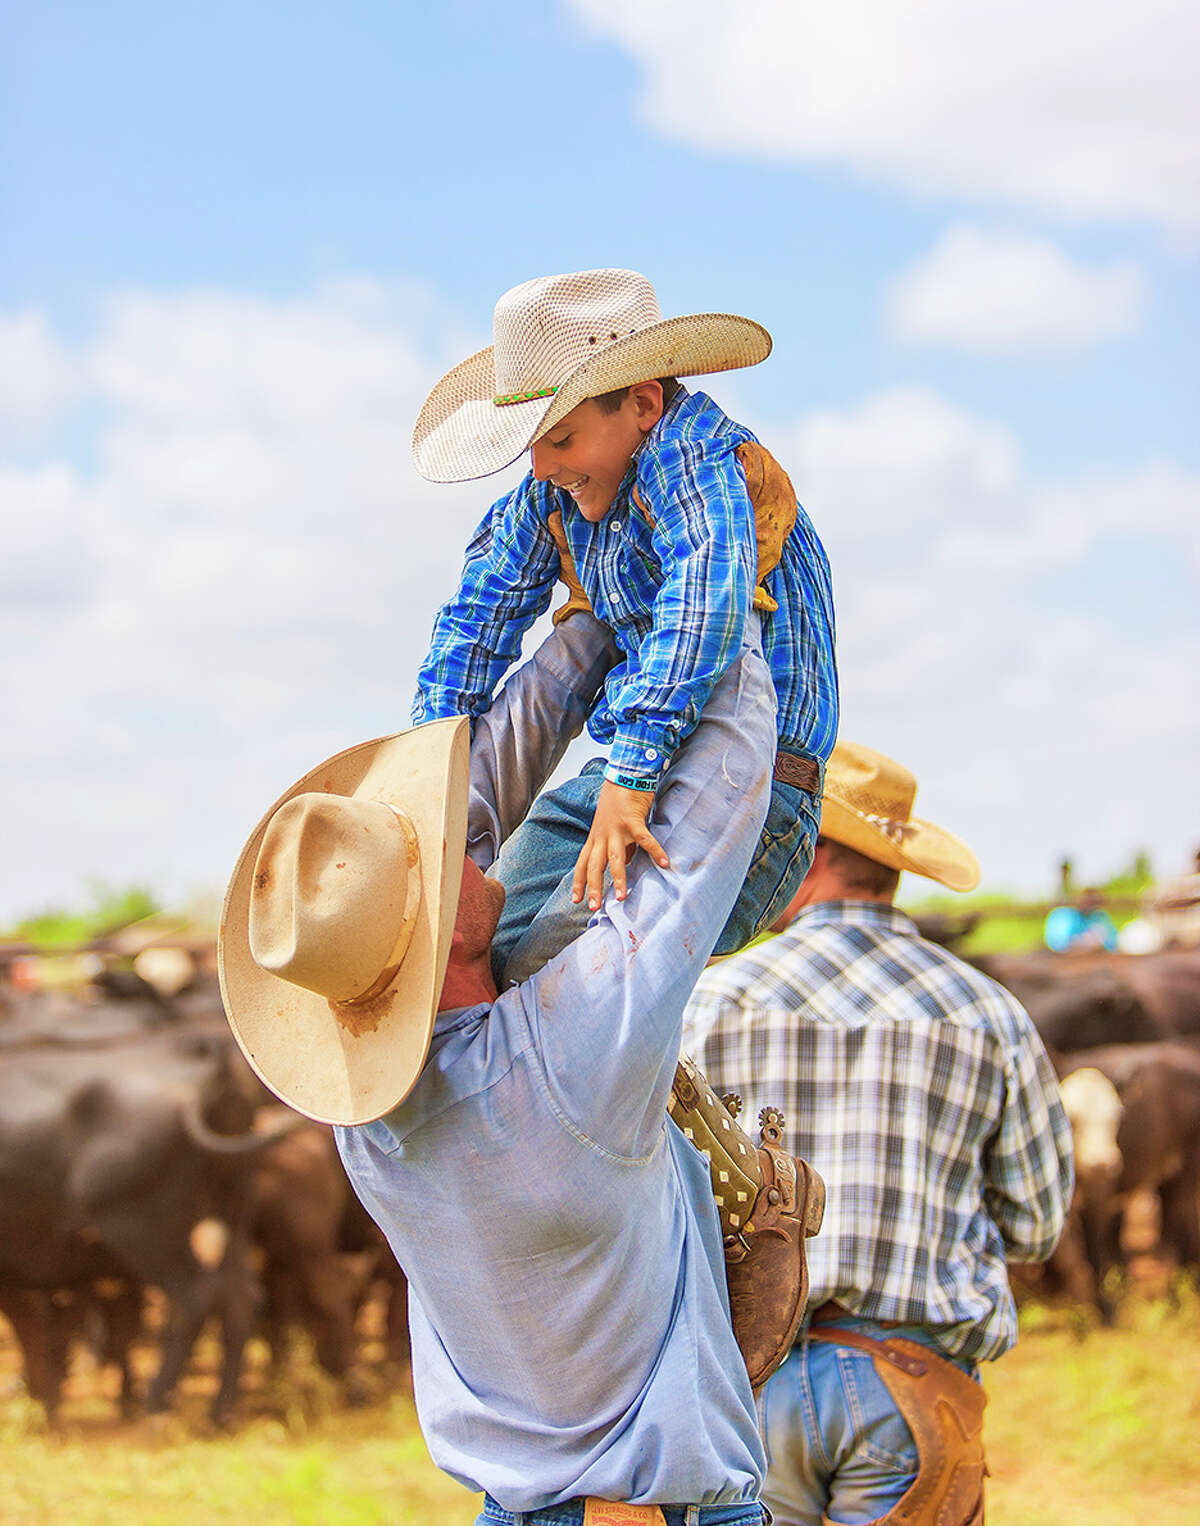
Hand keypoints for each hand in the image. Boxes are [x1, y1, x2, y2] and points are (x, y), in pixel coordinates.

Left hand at [572, 780, 669, 910]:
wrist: (624, 773)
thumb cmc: (618, 800)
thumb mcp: (611, 825)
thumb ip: (616, 845)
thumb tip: (624, 864)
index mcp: (595, 836)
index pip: (583, 863)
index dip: (579, 882)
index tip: (576, 899)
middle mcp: (602, 834)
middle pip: (594, 866)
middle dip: (594, 887)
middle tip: (593, 907)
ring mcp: (616, 828)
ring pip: (614, 858)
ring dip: (618, 878)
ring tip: (622, 897)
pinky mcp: (632, 820)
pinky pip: (644, 839)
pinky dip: (655, 851)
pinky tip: (664, 863)